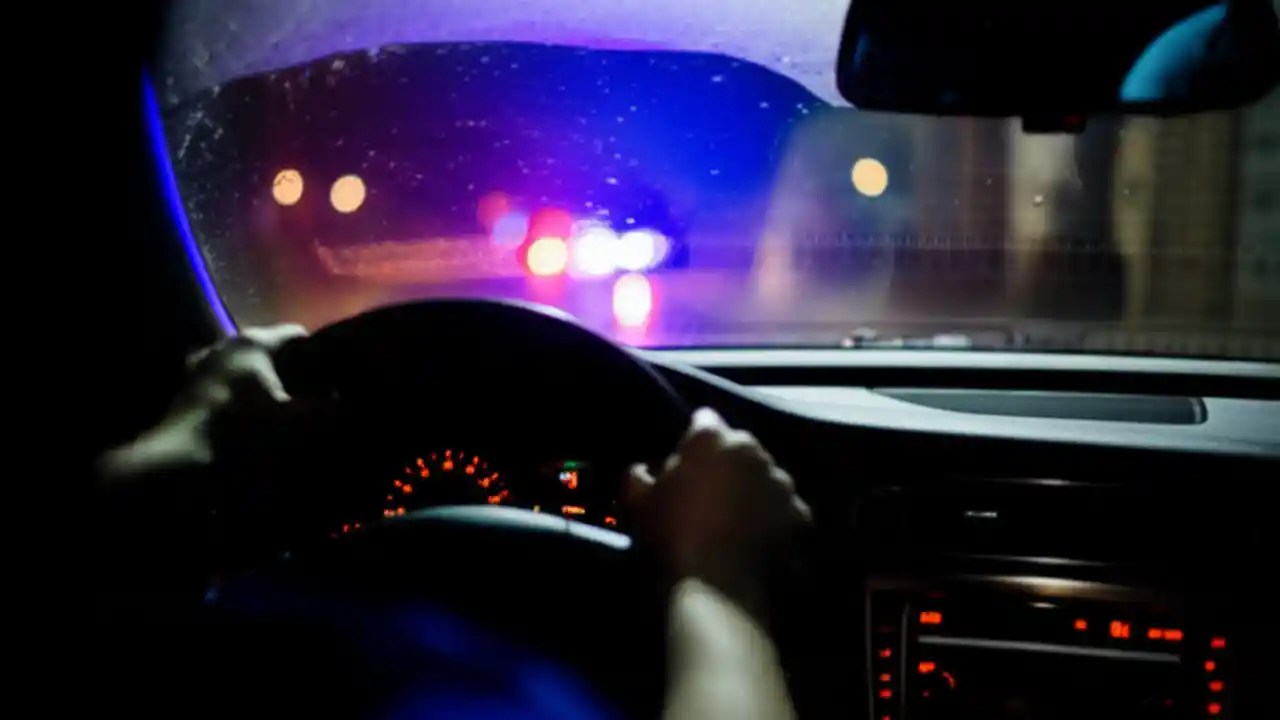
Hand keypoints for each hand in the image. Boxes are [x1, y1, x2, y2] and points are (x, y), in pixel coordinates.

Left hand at [98, 324, 306, 484]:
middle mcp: (229, 340)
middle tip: (302, 390)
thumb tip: (340, 399)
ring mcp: (205, 357)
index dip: (316, 351)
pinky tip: (240, 407)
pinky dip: (233, 384)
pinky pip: (221, 374)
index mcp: (257, 342)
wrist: (186, 452)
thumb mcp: (294, 421)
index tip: (326, 374)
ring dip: (257, 374)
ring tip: (270, 400)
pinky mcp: (188, 377)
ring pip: (242, 358)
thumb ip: (323, 406)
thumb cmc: (245, 429)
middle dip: (286, 364)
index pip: (297, 333)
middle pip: (269, 345)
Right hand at [626, 407, 809, 605]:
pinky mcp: (800, 514)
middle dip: (727, 462)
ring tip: (736, 518)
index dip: (693, 440)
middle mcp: (753, 451)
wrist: (714, 587)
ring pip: (766, 476)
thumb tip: (647, 469)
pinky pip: (785, 508)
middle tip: (709, 492)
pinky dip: (774, 517)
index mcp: (712, 438)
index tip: (684, 462)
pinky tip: (758, 537)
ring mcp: (782, 482)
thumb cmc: (669, 534)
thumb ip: (640, 473)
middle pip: (740, 447)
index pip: (704, 421)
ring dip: (753, 488)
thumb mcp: (636, 499)